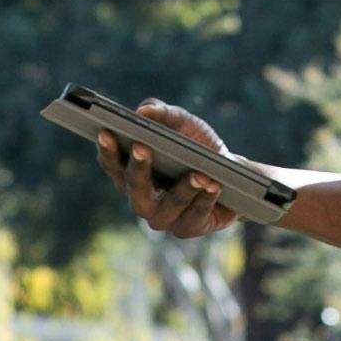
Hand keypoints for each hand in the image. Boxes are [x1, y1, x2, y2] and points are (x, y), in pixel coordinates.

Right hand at [98, 97, 237, 239]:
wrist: (234, 176)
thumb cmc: (199, 148)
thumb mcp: (182, 123)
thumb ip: (161, 112)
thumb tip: (143, 111)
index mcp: (131, 174)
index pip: (112, 164)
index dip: (107, 150)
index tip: (106, 132)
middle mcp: (141, 200)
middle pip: (134, 188)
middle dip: (137, 169)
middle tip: (142, 148)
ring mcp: (164, 217)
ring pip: (168, 206)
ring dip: (183, 189)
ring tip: (198, 175)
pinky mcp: (188, 228)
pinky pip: (195, 216)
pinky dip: (205, 199)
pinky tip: (214, 185)